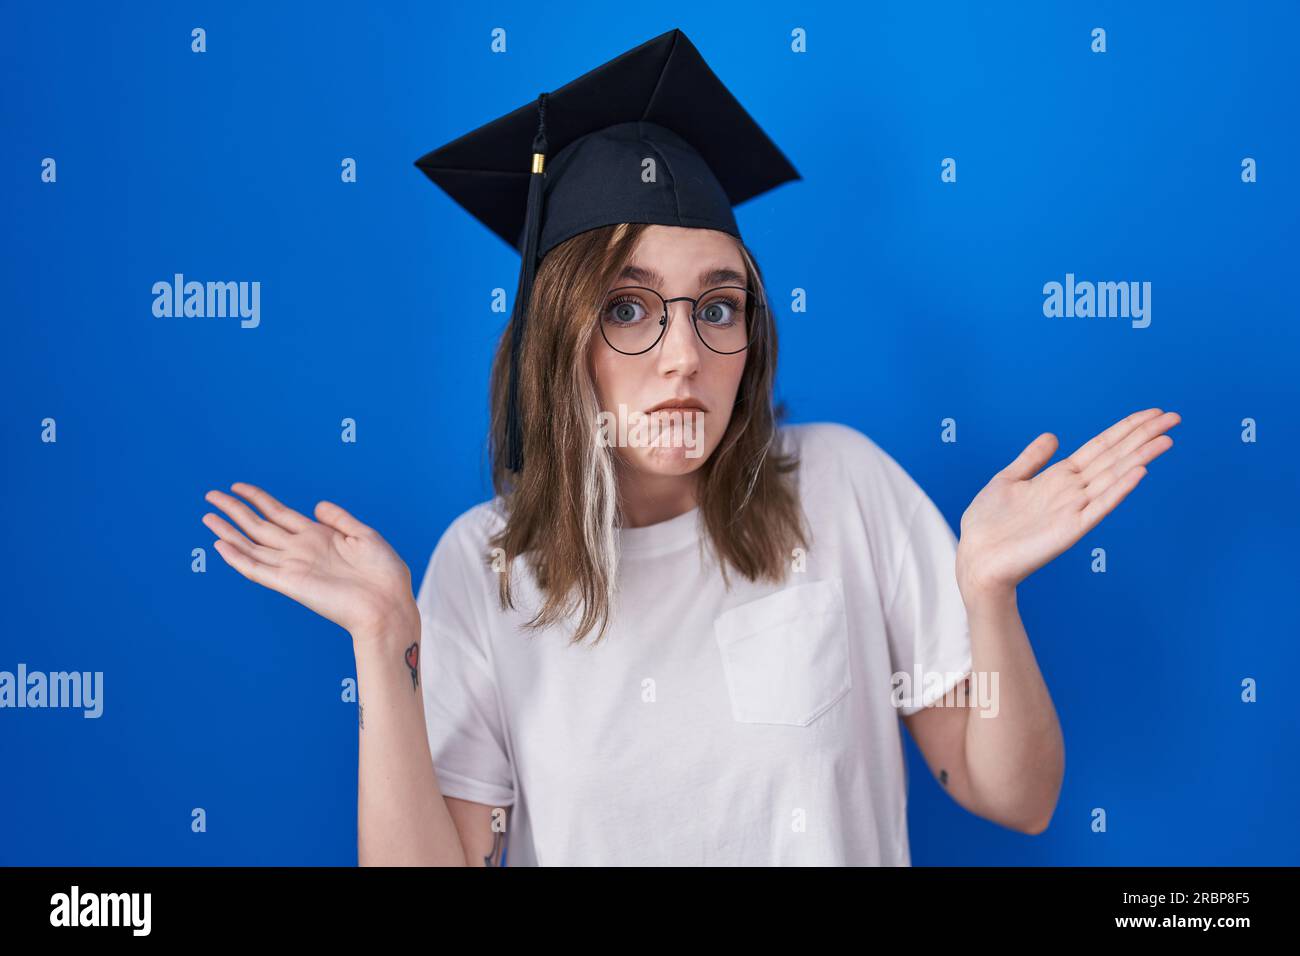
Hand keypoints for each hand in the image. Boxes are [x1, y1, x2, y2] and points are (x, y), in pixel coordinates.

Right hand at [201, 483, 417, 640]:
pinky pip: (258, 569)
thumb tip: (316, 505)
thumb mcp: (365, 536)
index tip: (238, 487)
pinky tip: (221, 545)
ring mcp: (294, 566)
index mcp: (319, 536)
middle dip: (235, 510)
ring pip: (252, 545)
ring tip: (207, 516)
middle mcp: (301, 550)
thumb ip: (339, 519)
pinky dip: (238, 558)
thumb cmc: (384, 575)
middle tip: (211, 495)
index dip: (258, 499)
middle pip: (259, 526)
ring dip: (229, 531)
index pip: (279, 513)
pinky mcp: (290, 584)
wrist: (389, 605)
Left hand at [955, 407, 1180, 595]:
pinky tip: (1138, 472)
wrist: (976, 557)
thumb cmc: (988, 523)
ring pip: (1114, 477)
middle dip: (1143, 436)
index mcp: (1058, 477)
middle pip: (1114, 457)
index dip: (1126, 428)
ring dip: (1140, 457)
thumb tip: (1053, 436)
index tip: (1152, 412)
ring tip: (1166, 439)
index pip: (1101, 447)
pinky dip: (1119, 489)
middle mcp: (1072, 491)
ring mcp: (1074, 509)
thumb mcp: (1007, 480)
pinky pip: (1099, 506)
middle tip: (1174, 416)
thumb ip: (1031, 459)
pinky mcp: (1070, 530)